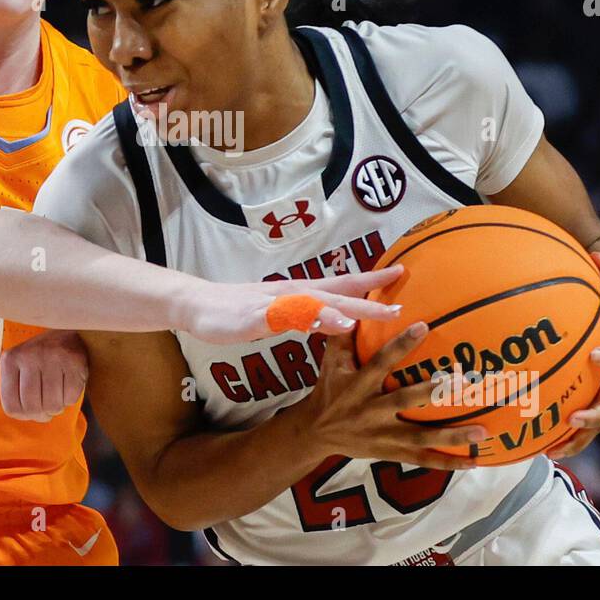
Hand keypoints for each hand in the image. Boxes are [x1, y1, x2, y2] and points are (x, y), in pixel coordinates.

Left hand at [0, 329, 88, 421]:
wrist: (66, 333)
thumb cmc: (39, 359)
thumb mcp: (17, 368)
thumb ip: (13, 392)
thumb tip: (22, 415)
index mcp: (10, 360)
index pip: (11, 407)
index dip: (23, 415)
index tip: (30, 410)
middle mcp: (29, 355)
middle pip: (33, 407)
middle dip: (42, 414)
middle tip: (47, 408)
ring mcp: (53, 357)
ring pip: (53, 405)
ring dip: (57, 407)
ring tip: (57, 396)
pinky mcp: (74, 361)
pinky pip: (71, 397)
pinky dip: (70, 399)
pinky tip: (67, 387)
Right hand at [184, 265, 408, 345]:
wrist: (199, 305)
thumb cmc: (241, 310)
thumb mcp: (283, 315)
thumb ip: (311, 317)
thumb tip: (341, 322)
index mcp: (302, 292)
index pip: (345, 283)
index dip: (373, 279)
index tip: (401, 274)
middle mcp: (294, 292)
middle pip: (338, 292)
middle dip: (369, 297)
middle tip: (399, 304)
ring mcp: (276, 303)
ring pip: (314, 303)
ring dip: (342, 309)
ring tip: (366, 318)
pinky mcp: (257, 316)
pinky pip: (284, 317)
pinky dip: (304, 319)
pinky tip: (316, 325)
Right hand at [292, 323, 482, 470]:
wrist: (316, 432)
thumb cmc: (329, 389)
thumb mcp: (330, 361)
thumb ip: (344, 333)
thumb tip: (358, 301)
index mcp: (358, 385)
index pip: (380, 362)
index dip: (401, 345)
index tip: (423, 326)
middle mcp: (371, 411)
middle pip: (405, 401)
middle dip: (433, 392)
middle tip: (463, 382)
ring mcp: (383, 435)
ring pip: (421, 437)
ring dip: (452, 436)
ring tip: (483, 432)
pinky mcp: (390, 453)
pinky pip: (422, 459)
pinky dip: (447, 462)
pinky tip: (473, 462)